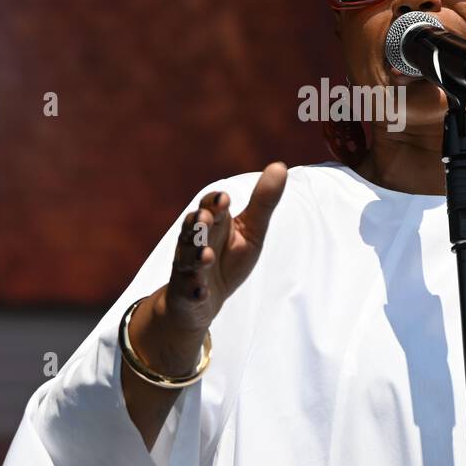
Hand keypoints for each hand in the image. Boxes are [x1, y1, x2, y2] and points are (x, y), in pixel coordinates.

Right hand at [161, 161, 288, 332]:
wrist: (200, 300)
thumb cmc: (228, 259)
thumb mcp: (251, 232)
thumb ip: (263, 203)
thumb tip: (280, 165)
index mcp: (214, 223)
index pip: (210, 206)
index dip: (215, 202)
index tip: (225, 200)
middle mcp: (195, 241)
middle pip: (192, 228)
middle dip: (198, 223)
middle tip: (206, 218)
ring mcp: (188, 267)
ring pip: (187, 258)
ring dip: (196, 255)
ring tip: (206, 256)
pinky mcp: (185, 292)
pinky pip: (187, 290)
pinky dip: (194, 290)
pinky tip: (202, 291)